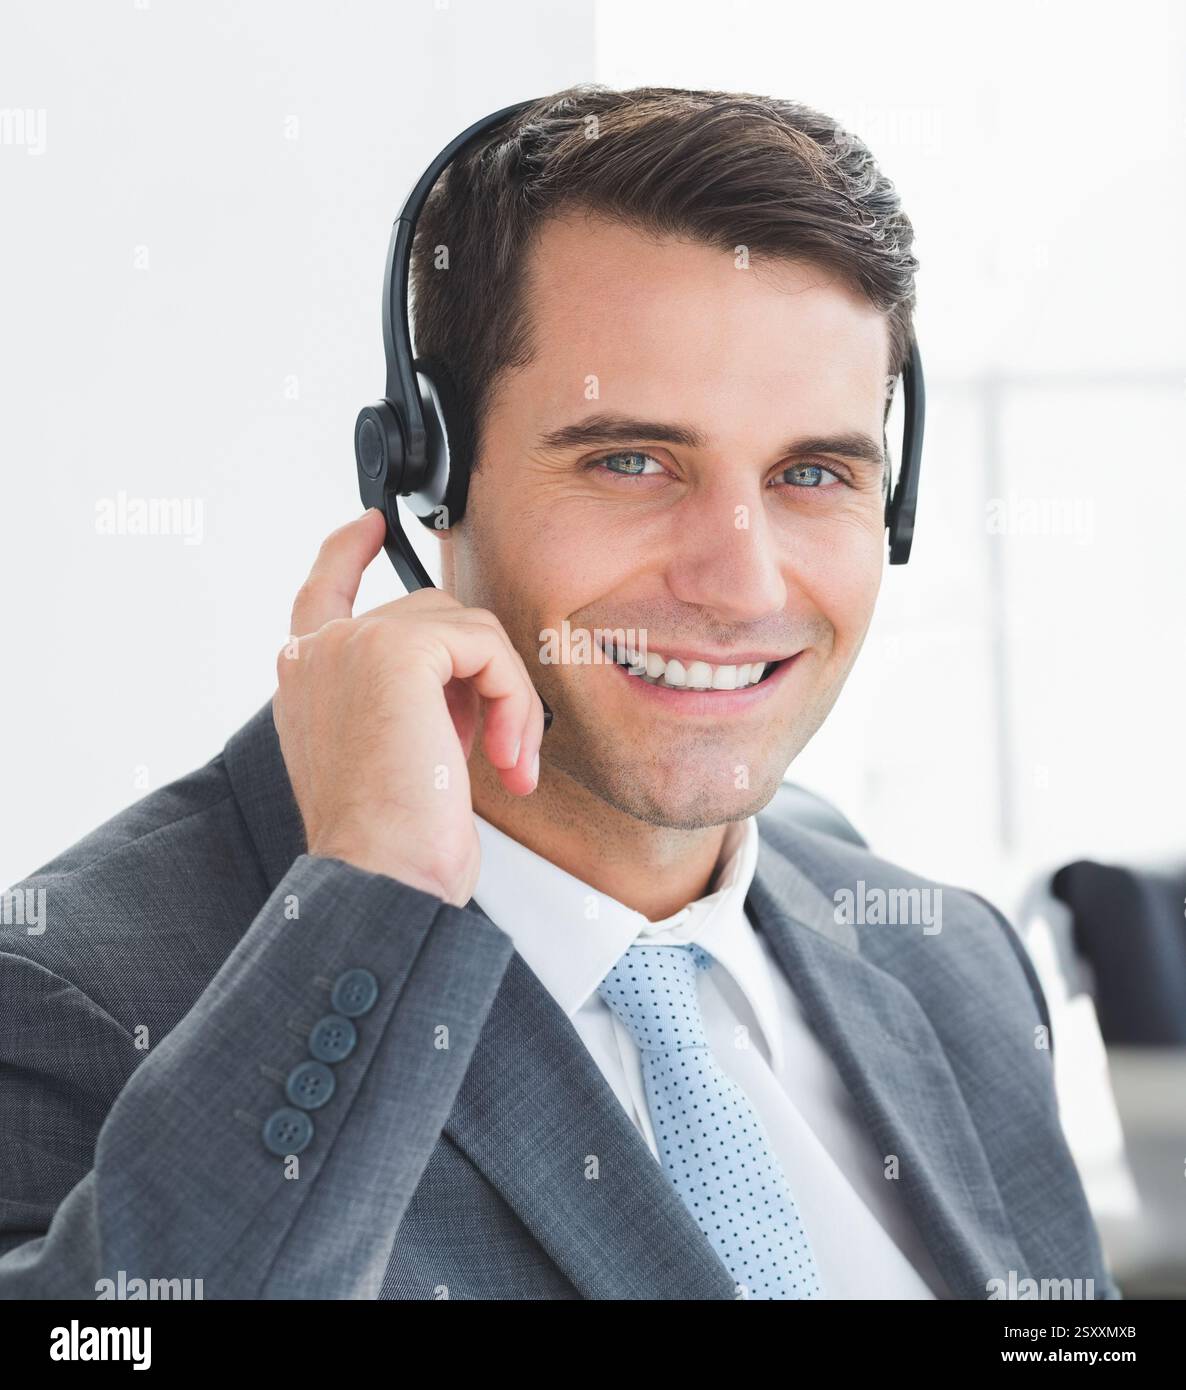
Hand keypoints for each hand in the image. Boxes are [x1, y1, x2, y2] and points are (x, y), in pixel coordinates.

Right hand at [272, 509, 543, 905]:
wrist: (381, 877)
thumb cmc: (390, 841)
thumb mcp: (392, 753)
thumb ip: (406, 697)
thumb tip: (465, 669)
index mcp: (306, 678)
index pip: (321, 592)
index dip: (347, 551)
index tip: (370, 525)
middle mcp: (317, 653)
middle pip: (432, 617)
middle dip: (482, 679)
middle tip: (500, 751)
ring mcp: (352, 643)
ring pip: (468, 631)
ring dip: (507, 697)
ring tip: (507, 761)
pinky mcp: (396, 649)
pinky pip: (487, 647)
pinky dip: (514, 700)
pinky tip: (506, 756)